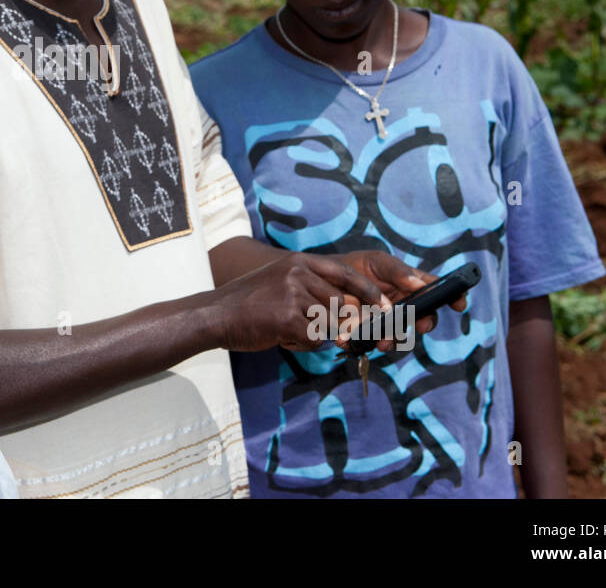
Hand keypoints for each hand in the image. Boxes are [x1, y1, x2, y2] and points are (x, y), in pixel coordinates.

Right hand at [210, 250, 464, 353]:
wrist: (215, 314)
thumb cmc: (251, 306)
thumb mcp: (282, 286)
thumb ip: (313, 294)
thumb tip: (348, 315)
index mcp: (301, 262)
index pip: (347, 274)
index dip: (372, 291)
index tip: (391, 306)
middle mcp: (300, 272)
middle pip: (343, 302)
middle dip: (346, 323)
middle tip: (345, 333)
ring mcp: (293, 292)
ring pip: (330, 322)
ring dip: (315, 334)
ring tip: (286, 329)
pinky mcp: (288, 316)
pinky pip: (313, 338)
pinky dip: (302, 344)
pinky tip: (280, 336)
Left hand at [330, 250, 468, 350]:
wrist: (323, 282)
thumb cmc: (356, 268)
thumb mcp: (377, 261)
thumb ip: (398, 271)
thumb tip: (419, 285)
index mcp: (411, 286)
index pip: (437, 291)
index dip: (454, 297)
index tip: (459, 303)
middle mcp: (404, 307)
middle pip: (424, 318)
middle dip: (425, 322)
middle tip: (421, 324)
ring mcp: (387, 324)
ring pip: (398, 336)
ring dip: (392, 339)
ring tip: (382, 341)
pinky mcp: (368, 335)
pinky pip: (369, 343)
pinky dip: (359, 343)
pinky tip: (346, 339)